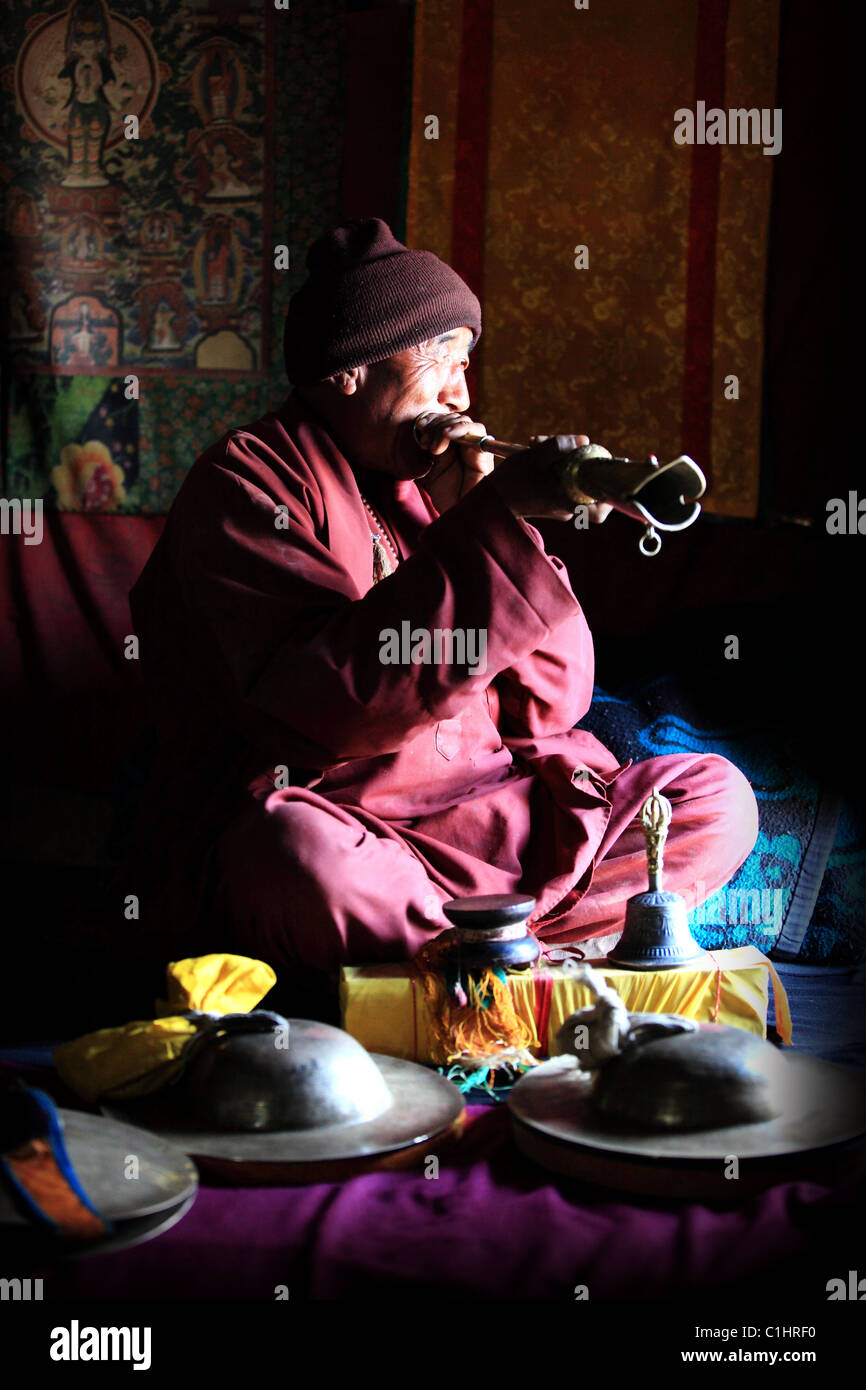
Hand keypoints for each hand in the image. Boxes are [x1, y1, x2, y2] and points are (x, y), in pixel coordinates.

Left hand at [414, 411, 494, 512]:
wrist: (460, 515)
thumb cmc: (446, 497)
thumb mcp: (431, 468)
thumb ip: (431, 447)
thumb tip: (424, 426)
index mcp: (453, 446)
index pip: (445, 420)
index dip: (432, 419)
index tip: (419, 427)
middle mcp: (466, 444)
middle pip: (453, 418)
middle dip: (436, 424)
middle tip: (424, 442)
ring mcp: (476, 448)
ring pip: (463, 421)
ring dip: (444, 427)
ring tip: (432, 447)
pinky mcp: (485, 453)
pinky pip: (477, 430)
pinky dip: (459, 428)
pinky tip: (446, 435)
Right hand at [487, 434, 612, 522]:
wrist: (489, 503)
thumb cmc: (509, 482)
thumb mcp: (531, 457)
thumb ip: (558, 446)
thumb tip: (584, 440)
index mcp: (567, 501)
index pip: (603, 506)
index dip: (609, 487)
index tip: (604, 467)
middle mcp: (568, 508)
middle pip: (589, 484)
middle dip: (580, 459)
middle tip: (567, 445)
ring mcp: (561, 506)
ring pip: (575, 480)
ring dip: (563, 459)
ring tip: (537, 444)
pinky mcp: (552, 502)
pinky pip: (564, 481)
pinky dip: (555, 466)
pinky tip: (537, 451)